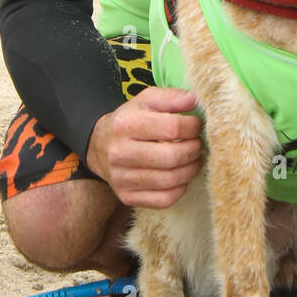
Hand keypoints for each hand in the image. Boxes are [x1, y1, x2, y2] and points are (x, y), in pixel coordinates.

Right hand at [86, 86, 203, 208]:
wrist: (99, 146)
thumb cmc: (130, 121)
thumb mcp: (146, 100)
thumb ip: (171, 97)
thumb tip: (194, 99)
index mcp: (125, 124)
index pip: (172, 128)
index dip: (193, 127)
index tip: (196, 125)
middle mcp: (120, 153)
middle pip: (172, 157)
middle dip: (194, 150)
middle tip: (197, 144)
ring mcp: (121, 178)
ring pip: (171, 180)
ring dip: (191, 169)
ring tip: (193, 159)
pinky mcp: (127, 196)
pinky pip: (164, 199)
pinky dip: (180, 189)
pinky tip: (180, 176)